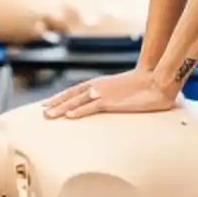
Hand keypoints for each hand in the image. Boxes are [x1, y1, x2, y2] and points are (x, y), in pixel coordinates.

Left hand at [41, 68, 177, 119]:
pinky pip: (90, 107)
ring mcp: (103, 93)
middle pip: (70, 95)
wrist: (156, 80)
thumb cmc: (143, 86)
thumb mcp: (123, 92)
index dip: (61, 97)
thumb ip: (115, 96)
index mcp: (99, 83)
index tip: (49, 103)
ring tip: (48, 115)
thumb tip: (114, 103)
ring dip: (60, 108)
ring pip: (76, 101)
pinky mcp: (111, 101)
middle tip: (42, 111)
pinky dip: (78, 111)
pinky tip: (68, 116)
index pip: (74, 90)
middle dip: (55, 103)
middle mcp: (97, 86)